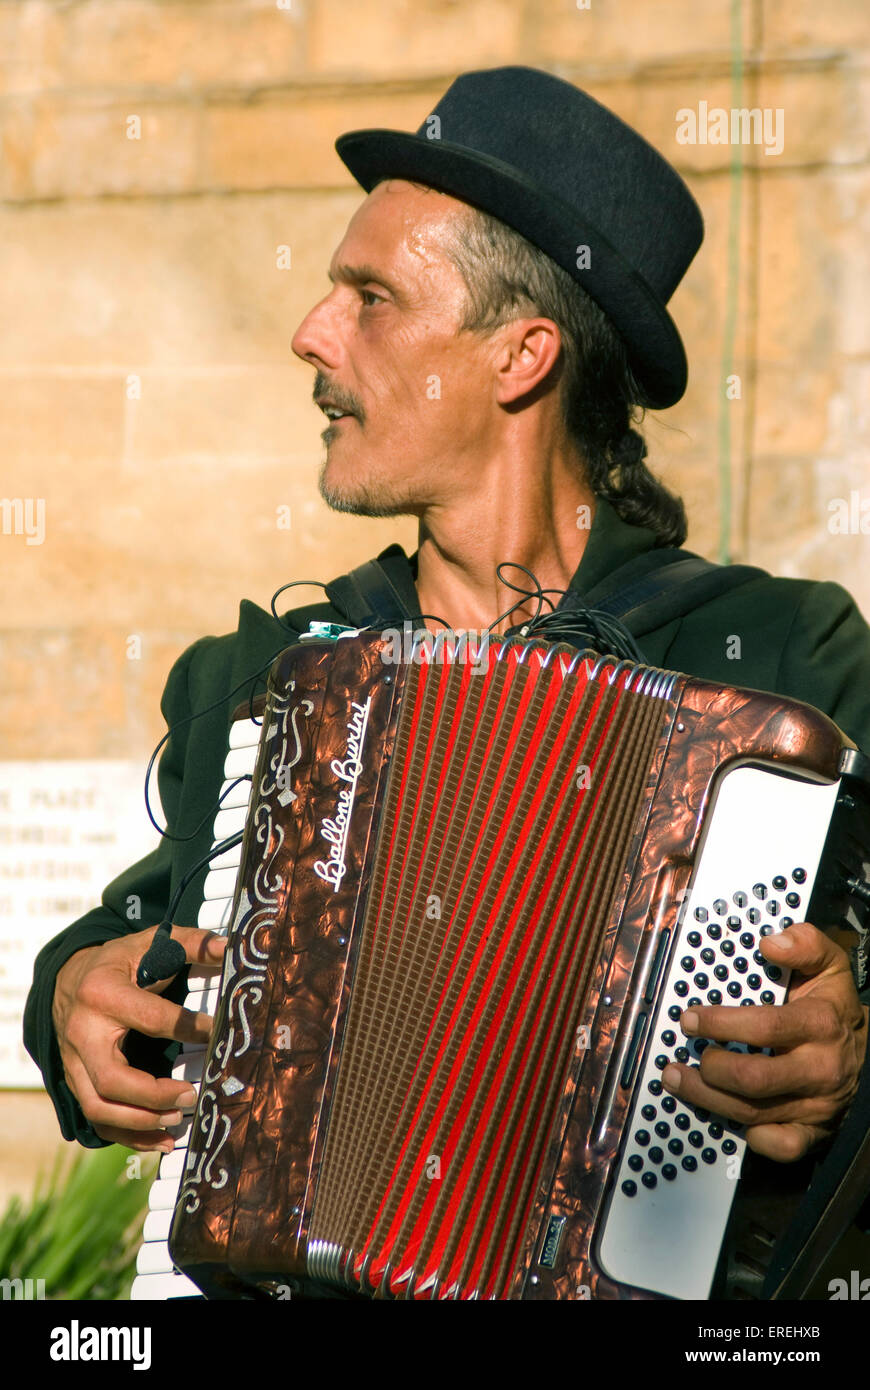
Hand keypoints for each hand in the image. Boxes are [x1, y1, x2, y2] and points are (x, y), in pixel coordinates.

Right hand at [52, 925, 225, 1151]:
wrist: (68, 977)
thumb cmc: (120, 962)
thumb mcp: (150, 943)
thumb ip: (190, 943)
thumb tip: (230, 948)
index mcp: (103, 994)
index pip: (152, 1018)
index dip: (190, 1027)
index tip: (220, 1034)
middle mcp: (82, 1032)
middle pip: (112, 1079)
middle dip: (155, 1095)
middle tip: (192, 1095)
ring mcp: (72, 1061)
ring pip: (99, 1107)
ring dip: (141, 1122)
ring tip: (178, 1121)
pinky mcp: (74, 1081)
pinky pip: (96, 1118)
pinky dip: (128, 1136)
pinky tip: (162, 1140)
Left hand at [661, 922, 867, 1161]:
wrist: (868, 1051)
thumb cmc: (832, 1005)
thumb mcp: (828, 965)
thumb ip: (805, 944)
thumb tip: (771, 942)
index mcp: (820, 1023)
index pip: (766, 1027)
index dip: (722, 1024)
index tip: (689, 1019)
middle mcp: (820, 1068)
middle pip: (754, 1079)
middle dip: (709, 1071)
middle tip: (679, 1059)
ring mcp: (817, 1104)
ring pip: (754, 1113)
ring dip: (707, 1100)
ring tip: (676, 1081)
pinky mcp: (814, 1131)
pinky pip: (781, 1146)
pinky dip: (751, 1137)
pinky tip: (727, 1117)